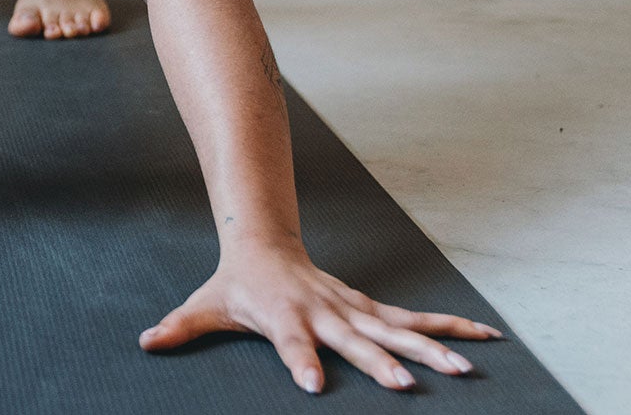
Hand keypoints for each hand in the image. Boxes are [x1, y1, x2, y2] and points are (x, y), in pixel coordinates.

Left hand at [140, 244, 500, 392]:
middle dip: (381, 364)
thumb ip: (179, 327)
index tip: (312, 385)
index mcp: (283, 315)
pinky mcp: (369, 309)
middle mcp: (323, 311)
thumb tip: (146, 340)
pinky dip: (450, 326)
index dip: (300, 362)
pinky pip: (414, 320)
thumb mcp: (204, 306)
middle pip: (355, 340)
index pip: (291, 343)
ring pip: (397, 328)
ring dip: (432, 347)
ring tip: (468, 368)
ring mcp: (352, 309)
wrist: (264, 243)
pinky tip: (484, 337)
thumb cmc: (234, 285)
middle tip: (406, 387)